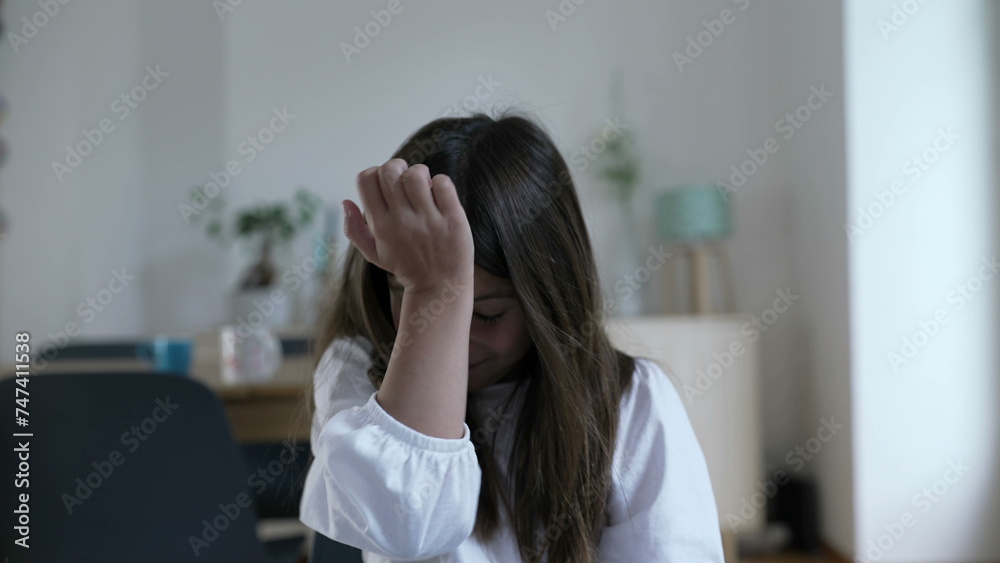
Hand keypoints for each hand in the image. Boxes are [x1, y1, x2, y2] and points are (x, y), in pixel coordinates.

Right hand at [343, 158, 473, 293]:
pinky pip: (443, 184)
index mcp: (381, 226)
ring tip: (423, 187)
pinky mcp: (453, 219)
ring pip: (417, 174)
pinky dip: (440, 183)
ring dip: (419, 173)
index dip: (374, 173)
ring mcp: (429, 220)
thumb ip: (354, 229)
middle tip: (404, 180)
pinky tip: (439, 195)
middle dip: (396, 167)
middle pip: (389, 170)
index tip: (385, 184)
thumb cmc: (406, 267)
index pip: (366, 179)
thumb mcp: (374, 254)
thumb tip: (345, 201)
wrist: (440, 288)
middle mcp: (402, 221)